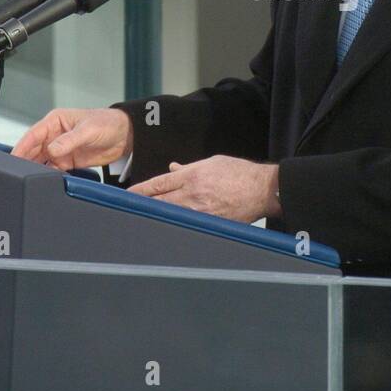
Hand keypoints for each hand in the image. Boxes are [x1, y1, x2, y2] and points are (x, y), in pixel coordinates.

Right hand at [10, 107, 132, 170]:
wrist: (126, 135)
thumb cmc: (108, 123)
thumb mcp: (88, 129)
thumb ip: (69, 140)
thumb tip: (52, 150)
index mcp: (55, 122)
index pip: (32, 135)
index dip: (21, 147)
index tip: (12, 159)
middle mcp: (54, 136)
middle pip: (33, 150)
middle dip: (25, 161)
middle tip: (19, 175)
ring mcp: (60, 150)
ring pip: (41, 162)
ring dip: (36, 170)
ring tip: (31, 181)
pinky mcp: (68, 162)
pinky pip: (53, 170)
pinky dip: (49, 176)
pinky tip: (46, 183)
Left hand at [129, 155, 281, 222]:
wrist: (262, 190)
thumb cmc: (239, 173)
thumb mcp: (212, 162)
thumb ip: (189, 168)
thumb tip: (172, 170)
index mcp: (192, 176)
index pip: (158, 184)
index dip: (139, 191)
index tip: (128, 195)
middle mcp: (193, 195)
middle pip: (159, 203)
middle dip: (142, 206)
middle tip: (129, 210)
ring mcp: (200, 212)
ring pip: (170, 217)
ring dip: (157, 217)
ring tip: (145, 219)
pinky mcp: (209, 224)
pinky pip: (187, 225)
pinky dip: (176, 225)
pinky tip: (168, 228)